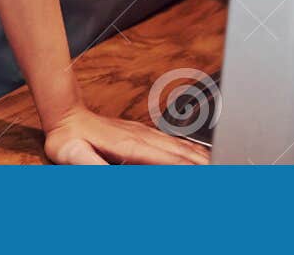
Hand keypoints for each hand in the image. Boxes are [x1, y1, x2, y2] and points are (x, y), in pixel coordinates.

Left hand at [41, 105, 209, 164]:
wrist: (66, 114)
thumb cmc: (68, 138)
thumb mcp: (73, 156)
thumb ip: (92, 167)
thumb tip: (108, 175)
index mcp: (131, 146)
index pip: (170, 161)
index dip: (191, 171)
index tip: (208, 178)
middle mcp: (143, 137)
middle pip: (183, 154)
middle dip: (206, 166)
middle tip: (227, 174)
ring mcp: (144, 134)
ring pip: (181, 146)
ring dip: (202, 159)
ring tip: (221, 167)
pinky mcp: (142, 134)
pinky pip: (173, 142)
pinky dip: (190, 151)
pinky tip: (198, 156)